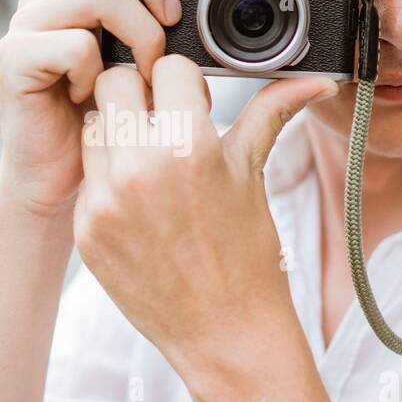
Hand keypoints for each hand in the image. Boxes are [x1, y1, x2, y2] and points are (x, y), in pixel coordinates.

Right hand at [0, 0, 180, 218]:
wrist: (66, 184)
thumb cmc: (114, 121)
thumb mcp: (149, 58)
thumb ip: (169, 19)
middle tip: (173, 19)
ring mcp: (28, 25)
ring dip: (141, 34)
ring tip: (145, 74)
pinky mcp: (15, 61)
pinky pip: (73, 46)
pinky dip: (98, 74)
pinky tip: (94, 100)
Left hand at [74, 54, 338, 384]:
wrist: (224, 334)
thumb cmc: (247, 255)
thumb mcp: (253, 175)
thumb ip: (271, 114)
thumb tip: (316, 79)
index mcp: (189, 148)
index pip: (165, 66)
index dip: (182, 80)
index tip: (192, 100)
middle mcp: (139, 168)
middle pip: (113, 81)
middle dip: (140, 93)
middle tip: (163, 119)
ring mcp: (104, 201)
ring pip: (92, 124)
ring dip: (117, 131)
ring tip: (149, 161)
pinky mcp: (85, 229)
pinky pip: (85, 176)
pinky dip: (107, 177)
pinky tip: (138, 202)